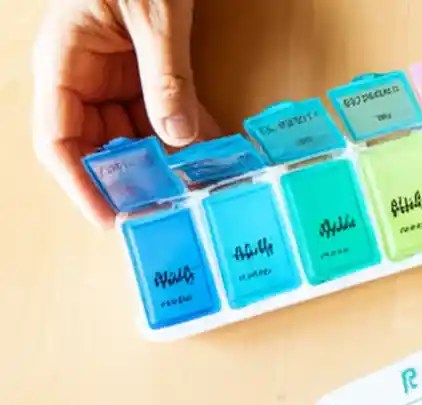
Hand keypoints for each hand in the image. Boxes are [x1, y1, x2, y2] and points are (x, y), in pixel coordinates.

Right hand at [32, 0, 219, 227]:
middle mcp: (83, 73)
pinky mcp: (148, 66)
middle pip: (99, 145)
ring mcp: (116, 72)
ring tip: (202, 187)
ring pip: (136, 133)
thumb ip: (165, 75)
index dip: (81, 185)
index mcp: (62, 60)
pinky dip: (188, 132)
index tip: (113, 219)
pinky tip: (216, 153)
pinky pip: (164, 110)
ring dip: (168, 160)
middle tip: (175, 209)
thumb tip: (178, 137)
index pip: (57, 140)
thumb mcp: (152, 14)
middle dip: (136, 178)